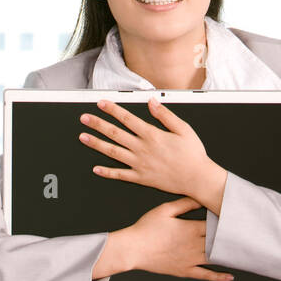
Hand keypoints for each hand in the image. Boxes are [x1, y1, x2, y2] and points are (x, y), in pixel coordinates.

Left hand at [79, 97, 220, 200]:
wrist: (197, 178)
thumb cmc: (192, 154)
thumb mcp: (183, 129)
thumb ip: (165, 115)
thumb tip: (152, 103)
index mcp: (152, 135)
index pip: (127, 118)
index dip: (112, 109)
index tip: (101, 103)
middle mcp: (142, 149)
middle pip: (115, 133)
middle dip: (98, 124)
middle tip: (85, 118)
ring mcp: (140, 164)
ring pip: (113, 152)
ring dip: (97, 144)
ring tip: (83, 137)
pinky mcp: (141, 178)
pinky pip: (120, 174)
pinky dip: (107, 172)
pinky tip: (96, 168)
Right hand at [127, 198, 234, 280]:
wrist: (133, 249)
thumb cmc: (146, 229)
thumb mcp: (165, 210)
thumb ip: (185, 203)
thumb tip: (200, 198)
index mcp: (190, 229)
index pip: (215, 224)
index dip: (225, 220)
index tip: (235, 217)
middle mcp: (193, 245)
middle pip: (218, 240)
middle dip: (230, 236)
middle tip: (244, 233)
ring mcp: (191, 260)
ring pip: (216, 257)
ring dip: (229, 254)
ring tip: (241, 251)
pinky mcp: (185, 271)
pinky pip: (206, 275)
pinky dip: (219, 277)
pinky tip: (229, 275)